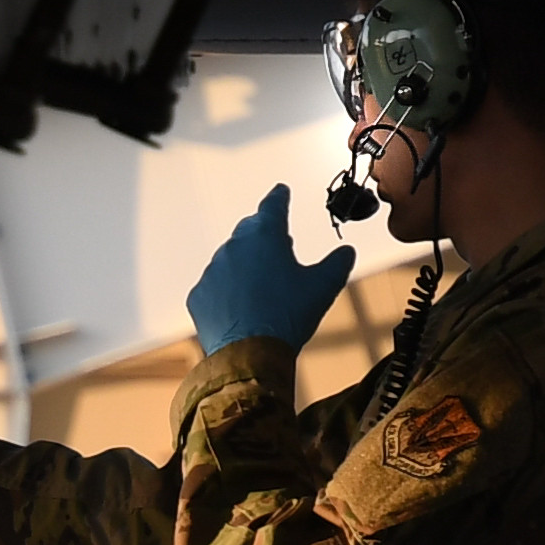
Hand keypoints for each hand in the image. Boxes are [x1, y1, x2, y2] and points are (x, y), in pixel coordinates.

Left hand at [184, 185, 359, 358]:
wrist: (250, 354)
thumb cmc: (289, 315)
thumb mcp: (323, 287)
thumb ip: (337, 263)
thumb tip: (346, 251)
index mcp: (265, 236)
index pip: (273, 206)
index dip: (279, 198)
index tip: (280, 191)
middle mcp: (234, 246)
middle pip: (249, 231)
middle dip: (262, 233)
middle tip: (276, 244)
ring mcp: (213, 271)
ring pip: (230, 259)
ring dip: (244, 266)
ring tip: (260, 286)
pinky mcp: (198, 295)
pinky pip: (215, 286)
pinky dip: (227, 291)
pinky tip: (240, 307)